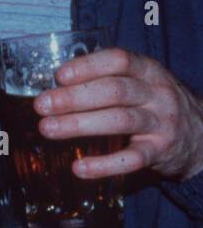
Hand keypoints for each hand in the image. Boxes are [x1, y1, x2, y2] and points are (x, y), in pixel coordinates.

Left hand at [35, 48, 202, 180]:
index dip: (88, 66)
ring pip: (120, 121)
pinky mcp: (160, 152)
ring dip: (80, 125)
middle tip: (41, 106)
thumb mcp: (140, 82)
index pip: (119, 60)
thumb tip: (53, 87)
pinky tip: (79, 168)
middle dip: (74, 98)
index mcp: (148, 70)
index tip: (59, 76)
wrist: (201, 134)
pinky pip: (132, 158)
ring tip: (48, 129)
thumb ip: (106, 79)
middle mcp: (157, 94)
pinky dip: (104, 164)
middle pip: (115, 91)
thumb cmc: (153, 103)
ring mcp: (161, 123)